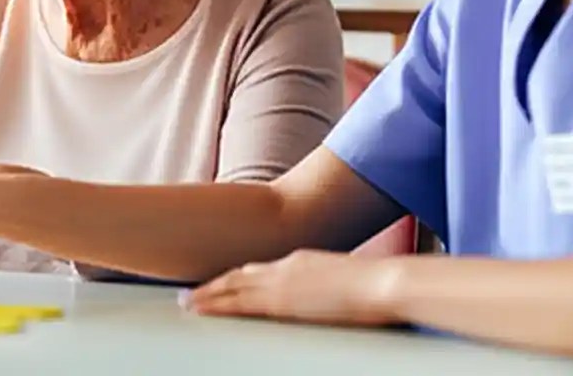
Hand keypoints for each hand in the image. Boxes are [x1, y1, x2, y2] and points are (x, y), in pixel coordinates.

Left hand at [181, 250, 404, 327]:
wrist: (384, 282)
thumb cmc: (376, 287)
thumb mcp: (346, 283)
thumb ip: (329, 288)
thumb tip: (330, 298)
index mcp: (301, 262)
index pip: (260, 270)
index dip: (238, 278)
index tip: (222, 284)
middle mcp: (285, 267)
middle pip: (241, 275)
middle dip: (215, 286)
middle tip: (191, 295)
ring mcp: (281, 281)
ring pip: (233, 287)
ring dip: (208, 295)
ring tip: (188, 304)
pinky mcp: (281, 300)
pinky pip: (239, 302)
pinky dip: (217, 305)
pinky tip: (203, 310)